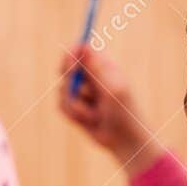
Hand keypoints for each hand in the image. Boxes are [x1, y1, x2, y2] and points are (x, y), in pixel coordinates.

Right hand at [56, 44, 161, 176]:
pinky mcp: (75, 107)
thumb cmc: (123, 112)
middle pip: (67, 67)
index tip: (70, 64)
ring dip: (77, 105)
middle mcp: (91, 77)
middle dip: (70, 81)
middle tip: (78, 92)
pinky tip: (89, 122)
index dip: (72, 55)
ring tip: (95, 115)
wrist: (124, 140)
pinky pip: (62, 105)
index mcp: (104, 67)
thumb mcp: (111, 88)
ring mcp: (81, 93)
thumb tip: (83, 45)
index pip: (81, 51)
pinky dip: (74, 115)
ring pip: (63, 90)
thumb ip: (96, 69)